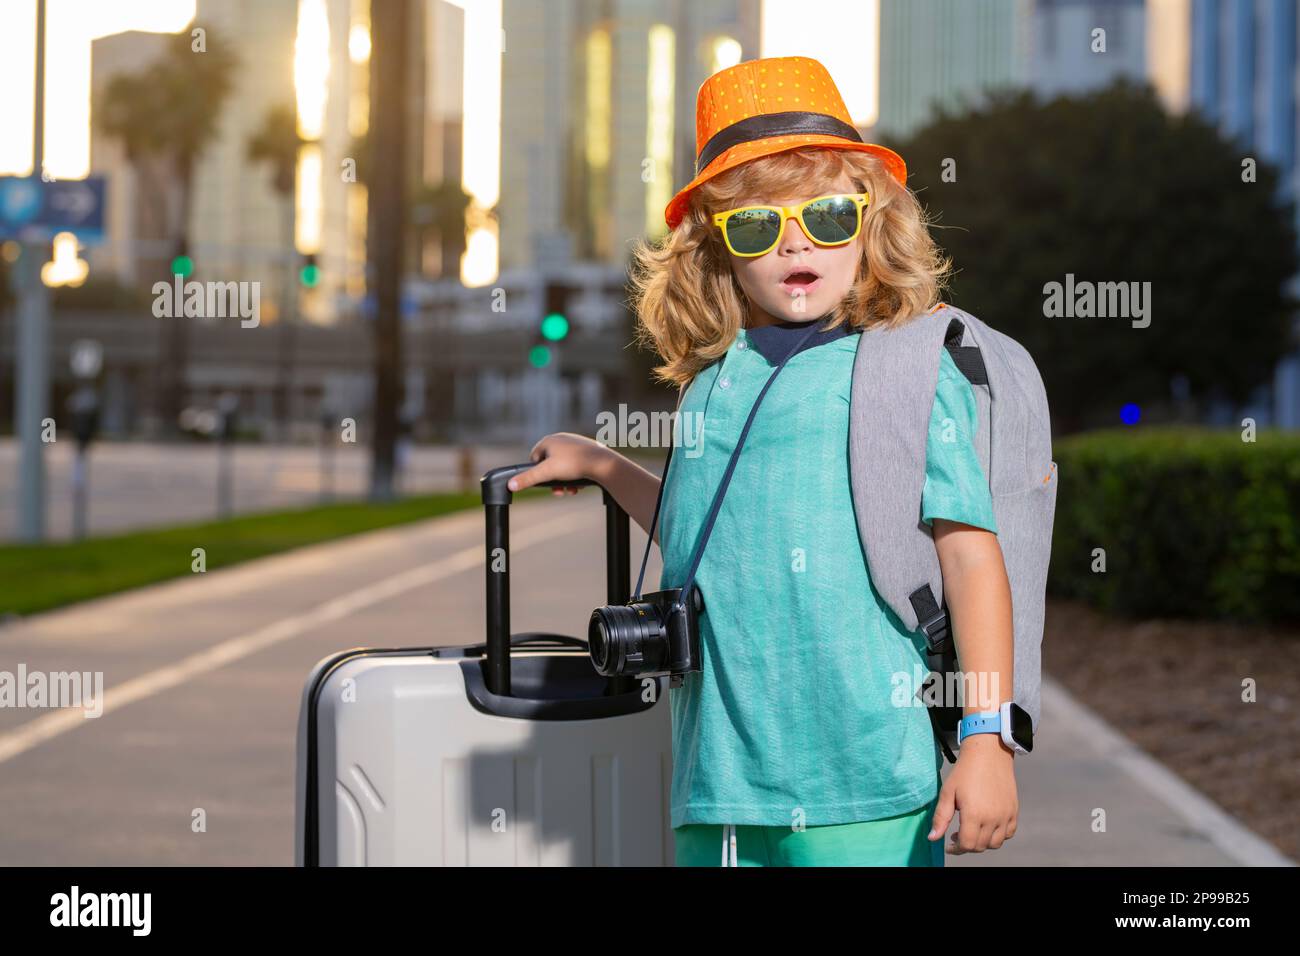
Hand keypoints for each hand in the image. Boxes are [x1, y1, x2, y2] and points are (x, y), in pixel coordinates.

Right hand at [506, 432, 611, 495]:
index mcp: (549, 440)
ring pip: (564, 467)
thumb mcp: (547, 473)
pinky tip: (579, 486)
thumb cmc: (574, 464)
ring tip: (571, 491)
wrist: (602, 463)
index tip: (545, 482)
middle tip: (559, 492)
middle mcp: (561, 439)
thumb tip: (510, 484)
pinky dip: (575, 477)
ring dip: (565, 482)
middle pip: (550, 464)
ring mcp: (575, 444)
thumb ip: (528, 479)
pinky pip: (575, 465)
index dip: (538, 472)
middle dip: (554, 481)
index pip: (535, 457)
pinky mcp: (586, 450)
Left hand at [927, 734, 1017, 853]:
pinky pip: (1009, 833)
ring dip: (982, 842)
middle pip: (980, 846)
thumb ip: (941, 818)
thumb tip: (933, 838)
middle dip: (967, 845)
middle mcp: (993, 818)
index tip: (949, 844)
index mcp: (974, 814)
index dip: (956, 849)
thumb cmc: (964, 771)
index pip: (967, 845)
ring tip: (972, 830)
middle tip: (957, 835)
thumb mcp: (947, 792)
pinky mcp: (1014, 811)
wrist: (988, 753)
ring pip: (995, 843)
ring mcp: (1006, 815)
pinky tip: (987, 826)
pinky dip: (998, 835)